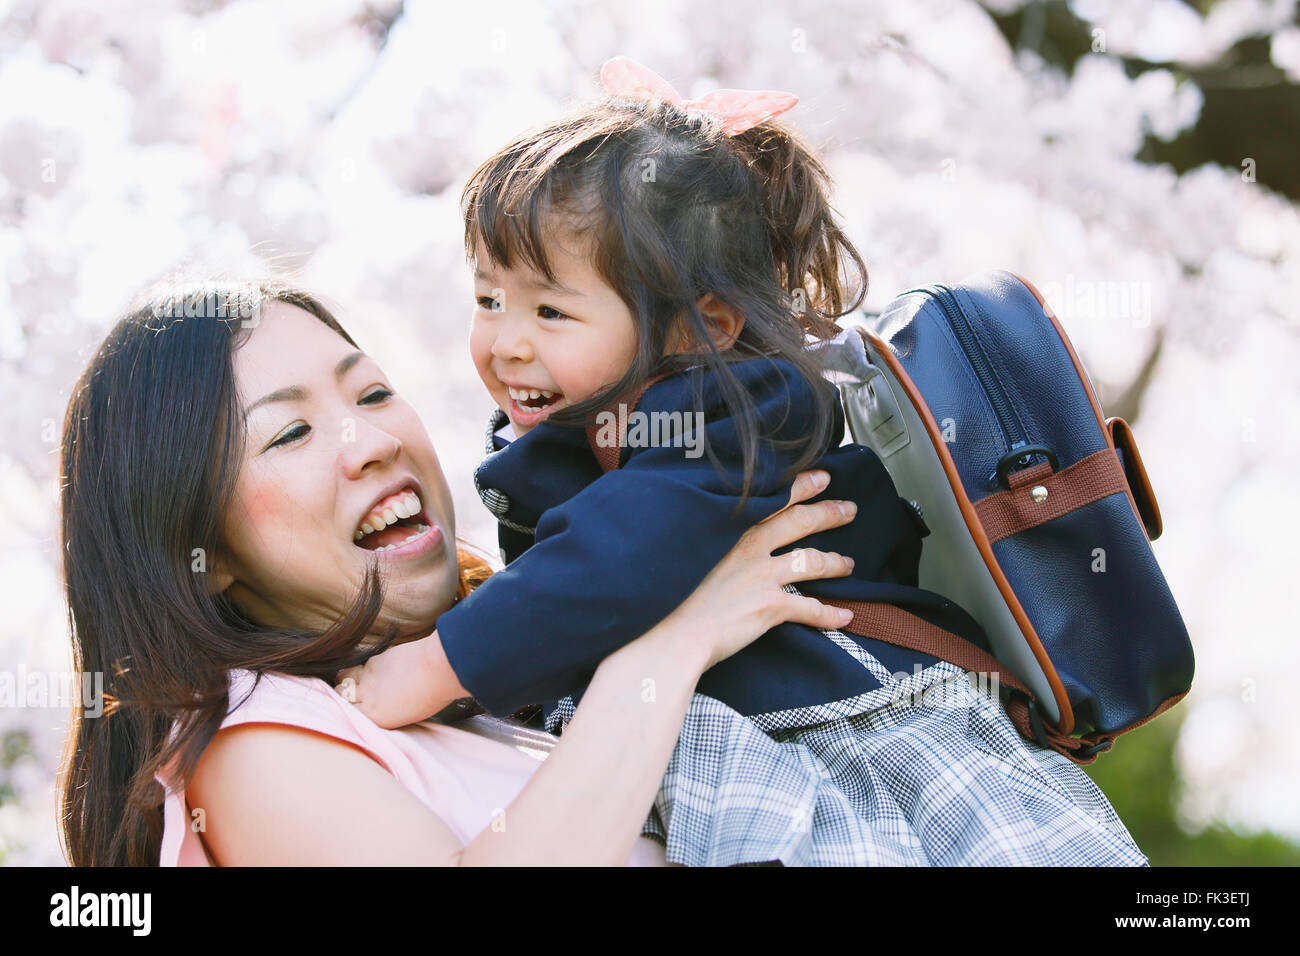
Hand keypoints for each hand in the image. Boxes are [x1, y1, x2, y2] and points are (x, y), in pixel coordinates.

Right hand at [336, 634, 448, 727]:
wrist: (438, 668)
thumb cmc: (433, 695)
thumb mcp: (408, 716)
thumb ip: (389, 712)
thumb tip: (384, 706)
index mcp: (375, 718)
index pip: (347, 715)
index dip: (348, 709)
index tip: (351, 707)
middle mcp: (366, 700)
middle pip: (339, 696)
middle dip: (343, 694)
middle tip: (352, 692)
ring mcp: (368, 678)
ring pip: (344, 677)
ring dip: (347, 678)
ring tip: (356, 678)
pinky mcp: (375, 661)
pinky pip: (361, 664)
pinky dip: (366, 667)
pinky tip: (377, 667)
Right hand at [662, 469, 856, 671]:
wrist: (679, 634)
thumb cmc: (683, 599)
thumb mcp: (704, 558)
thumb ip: (727, 546)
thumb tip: (745, 546)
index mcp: (734, 534)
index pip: (775, 501)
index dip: (802, 486)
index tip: (823, 477)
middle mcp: (751, 549)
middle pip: (800, 522)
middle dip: (829, 513)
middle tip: (849, 509)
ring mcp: (763, 576)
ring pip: (813, 561)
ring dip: (836, 562)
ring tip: (849, 564)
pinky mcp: (771, 606)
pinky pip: (811, 608)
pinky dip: (831, 614)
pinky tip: (845, 616)